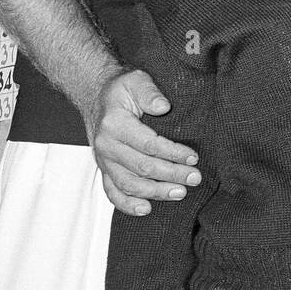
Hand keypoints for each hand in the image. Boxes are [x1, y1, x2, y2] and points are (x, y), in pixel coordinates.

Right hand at [86, 69, 201, 215]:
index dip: (172, 153)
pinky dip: (127, 204)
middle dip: (171, 174)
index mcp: (115, 124)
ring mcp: (104, 161)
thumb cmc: (121, 89)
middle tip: (194, 178)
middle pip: (142, 167)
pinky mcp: (104, 170)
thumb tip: (163, 107)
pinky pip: (112, 192)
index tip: (193, 157)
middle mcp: (106, 146)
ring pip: (129, 184)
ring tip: (180, 193)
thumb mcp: (136, 80)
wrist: (96, 96)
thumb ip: (149, 92)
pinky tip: (146, 209)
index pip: (148, 144)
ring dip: (155, 192)